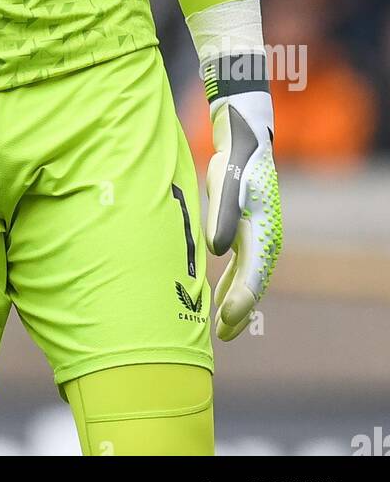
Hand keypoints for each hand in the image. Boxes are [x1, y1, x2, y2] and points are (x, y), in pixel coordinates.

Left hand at [204, 90, 282, 340]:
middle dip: (238, 313)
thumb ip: (222, 218)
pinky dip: (231, 287)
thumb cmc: (233, 165)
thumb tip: (218, 250)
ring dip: (234, 305)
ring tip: (220, 330)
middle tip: (221, 336)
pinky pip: (241, 270)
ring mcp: (257, 240)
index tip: (225, 320)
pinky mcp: (244, 234)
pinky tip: (216, 301)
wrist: (242, 145)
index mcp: (263, 234)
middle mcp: (265, 242)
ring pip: (248, 282)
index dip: (240, 302)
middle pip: (253, 286)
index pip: (254, 278)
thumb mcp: (226, 187)